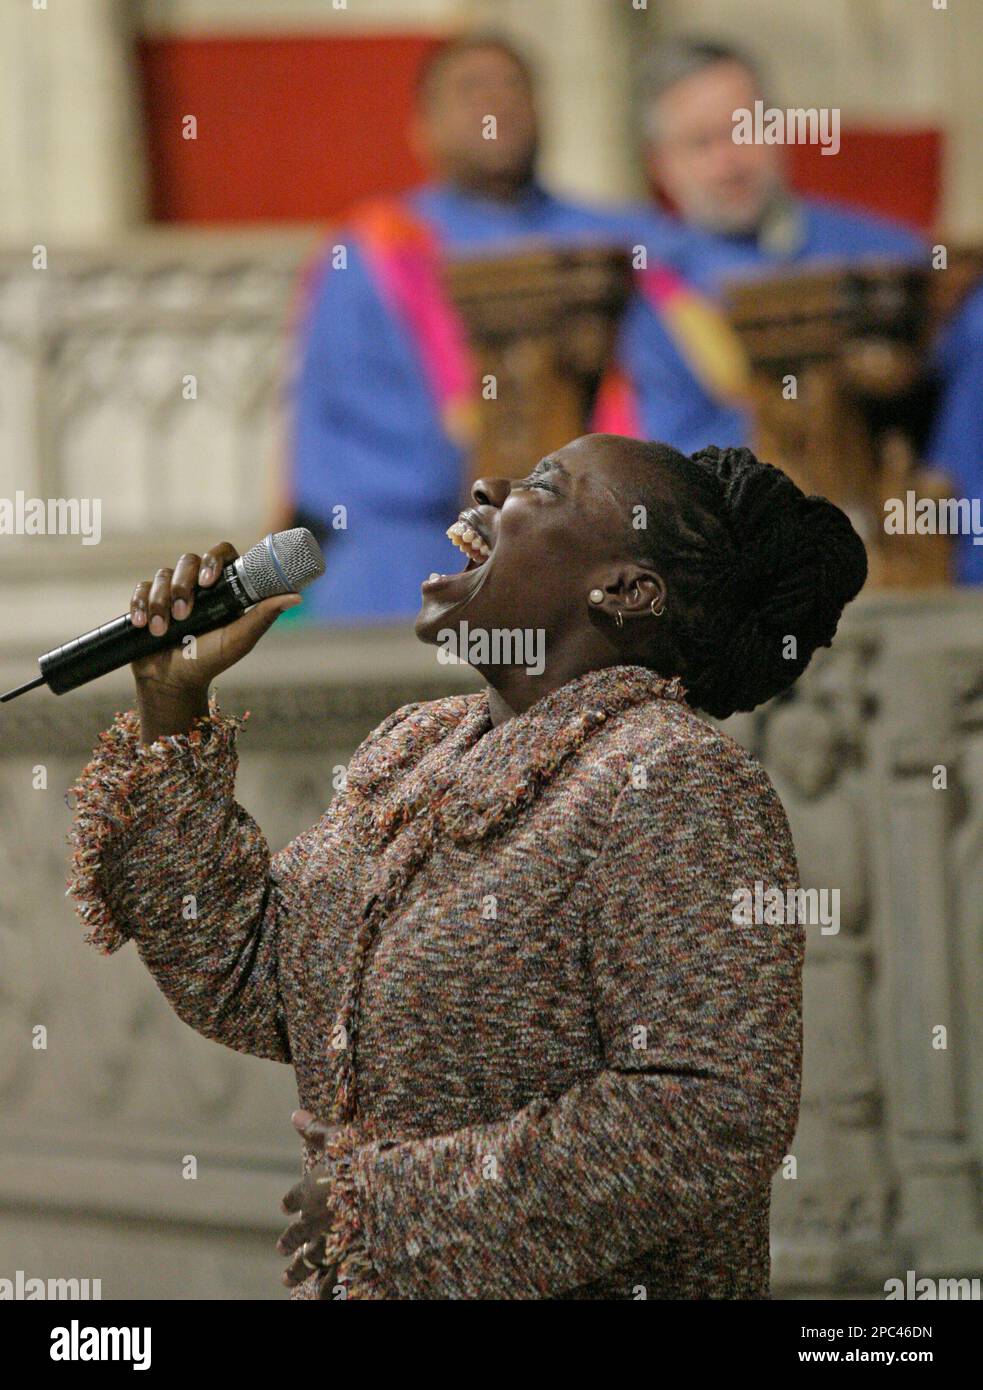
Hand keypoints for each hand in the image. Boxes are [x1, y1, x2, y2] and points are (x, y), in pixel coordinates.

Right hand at [128, 541, 300, 739]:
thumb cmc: (210, 660)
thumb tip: (297, 596)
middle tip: (184, 614)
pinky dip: (139, 605)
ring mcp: (170, 591)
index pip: (221, 555)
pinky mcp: (146, 601)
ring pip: (163, 575)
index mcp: (223, 588)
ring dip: (161, 601)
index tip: (209, 583)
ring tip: (162, 630)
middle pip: (188, 561)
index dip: (214, 560)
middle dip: (183, 586)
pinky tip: (141, 624)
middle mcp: (197, 585)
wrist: (173, 682)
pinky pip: (140, 589)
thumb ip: (264, 616)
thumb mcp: (240, 640)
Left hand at [278, 1110, 345, 1292]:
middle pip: (297, 1234)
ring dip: (297, 1270)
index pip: (294, 1198)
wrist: (378, 1186)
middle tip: (281, 1249)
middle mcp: (314, 1218)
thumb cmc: (357, 1157)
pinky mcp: (346, 1254)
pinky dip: (324, 1286)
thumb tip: (294, 1114)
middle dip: (289, 1242)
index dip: (289, 1202)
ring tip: (286, 1278)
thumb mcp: (336, 1137)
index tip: (283, 1208)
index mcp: (309, 1189)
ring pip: (309, 1259)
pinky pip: (332, 1276)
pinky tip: (319, 1294)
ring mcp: (329, 1239)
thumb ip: (315, 1130)